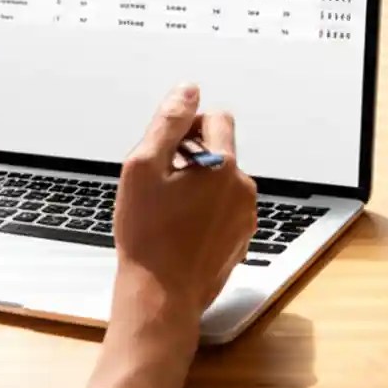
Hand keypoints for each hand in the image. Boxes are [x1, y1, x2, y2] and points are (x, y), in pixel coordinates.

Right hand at [112, 83, 256, 330]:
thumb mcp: (142, 168)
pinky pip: (224, 210)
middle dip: (191, 158)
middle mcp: (243, 188)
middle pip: (219, 151)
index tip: (166, 151)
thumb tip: (188, 90)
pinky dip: (205, 212)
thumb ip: (168, 123)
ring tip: (168, 212)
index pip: (217, 118)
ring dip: (198, 186)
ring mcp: (246, 216)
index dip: (187, 126)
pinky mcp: (241, 239)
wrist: (160, 297)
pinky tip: (180, 231)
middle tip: (160, 186)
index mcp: (222, 166)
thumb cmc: (147, 236)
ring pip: (221, 182)